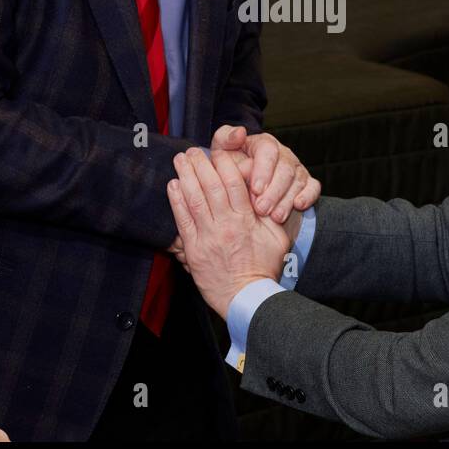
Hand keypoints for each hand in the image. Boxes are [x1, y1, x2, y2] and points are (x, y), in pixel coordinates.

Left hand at [168, 148, 290, 315]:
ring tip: (179, 160)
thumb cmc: (264, 267)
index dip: (224, 163)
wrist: (247, 297)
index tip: (218, 151)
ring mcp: (208, 237)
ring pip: (194, 199)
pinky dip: (176, 201)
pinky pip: (182, 221)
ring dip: (185, 176)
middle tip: (192, 150)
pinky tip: (172, 186)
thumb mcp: (276, 237)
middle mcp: (225, 225)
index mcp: (246, 219)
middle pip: (210, 186)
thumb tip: (259, 193)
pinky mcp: (194, 250)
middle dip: (200, 164)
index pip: (233, 182)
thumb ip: (267, 214)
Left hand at [210, 125, 319, 222]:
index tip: (255, 189)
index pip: (268, 150)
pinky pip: (313, 187)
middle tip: (262, 208)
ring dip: (286, 199)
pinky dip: (308, 196)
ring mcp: (296, 168)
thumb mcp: (223, 152)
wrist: (246, 189)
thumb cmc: (232, 168)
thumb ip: (225, 140)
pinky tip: (298, 205)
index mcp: (264, 144)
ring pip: (297, 180)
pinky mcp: (307, 182)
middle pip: (285, 168)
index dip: (263, 170)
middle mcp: (283, 154)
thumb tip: (239, 133)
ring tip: (275, 216)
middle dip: (274, 191)